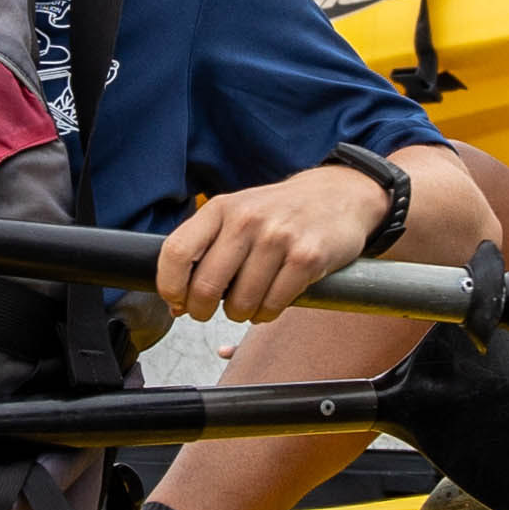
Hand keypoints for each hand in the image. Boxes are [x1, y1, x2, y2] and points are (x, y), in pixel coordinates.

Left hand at [152, 159, 389, 324]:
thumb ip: (206, 250)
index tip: (177, 300)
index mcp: (221, 208)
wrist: (338, 195)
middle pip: (206, 286)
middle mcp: (247, 219)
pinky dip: (267, 313)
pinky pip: (273, 306)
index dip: (170, 285)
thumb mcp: (237, 214)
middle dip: (203, 310)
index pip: (177, 251)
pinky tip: (270, 302)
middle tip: (210, 311)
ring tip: (248, 302)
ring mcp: (278, 238)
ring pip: (241, 303)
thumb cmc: (279, 212)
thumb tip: (176, 303)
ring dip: (240, 314)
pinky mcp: (307, 258)